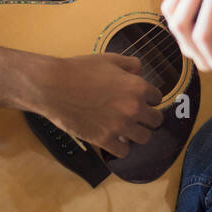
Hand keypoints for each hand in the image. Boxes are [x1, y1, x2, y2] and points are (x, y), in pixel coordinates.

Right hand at [31, 53, 162, 156]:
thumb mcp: (110, 59)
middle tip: (137, 116)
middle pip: (156, 121)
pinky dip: (121, 147)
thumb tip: (140, 73)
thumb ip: (131, 64)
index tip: (141, 100)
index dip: (149, 99)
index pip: (158, 98)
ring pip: (144, 138)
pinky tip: (115, 139)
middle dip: (148, 118)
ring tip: (127, 129)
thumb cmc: (80, 70)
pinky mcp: (104, 140)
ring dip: (137, 133)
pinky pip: (124, 152)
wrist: (53, 86)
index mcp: (137, 87)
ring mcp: (119, 126)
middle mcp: (133, 108)